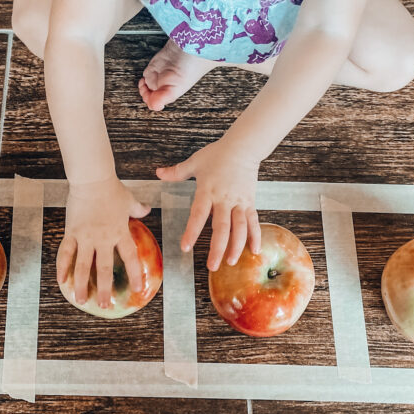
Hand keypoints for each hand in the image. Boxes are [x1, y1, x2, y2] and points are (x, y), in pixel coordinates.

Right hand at [56, 176, 150, 307]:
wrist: (92, 179)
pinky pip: (66, 252)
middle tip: (105, 306)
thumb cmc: (112, 189)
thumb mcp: (129, 200)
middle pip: (105, 269)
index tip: (137, 290)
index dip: (134, 275)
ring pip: (84, 266)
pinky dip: (63, 266)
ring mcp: (86, 236)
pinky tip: (61, 280)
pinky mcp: (72, 232)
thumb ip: (138, 208)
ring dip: (82, 285)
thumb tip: (147, 209)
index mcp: (120, 232)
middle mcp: (103, 238)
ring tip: (81, 300)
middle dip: (105, 289)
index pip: (130, 258)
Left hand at [155, 139, 261, 270]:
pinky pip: (253, 221)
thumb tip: (158, 173)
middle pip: (222, 227)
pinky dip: (256, 236)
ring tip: (231, 262)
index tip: (185, 247)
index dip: (192, 231)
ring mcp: (239, 201)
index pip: (198, 214)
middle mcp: (224, 199)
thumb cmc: (218, 154)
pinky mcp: (250, 202)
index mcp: (207, 190)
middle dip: (217, 248)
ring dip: (237, 246)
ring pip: (240, 227)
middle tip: (211, 266)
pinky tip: (254, 250)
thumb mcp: (195, 162)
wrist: (243, 147)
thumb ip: (177, 172)